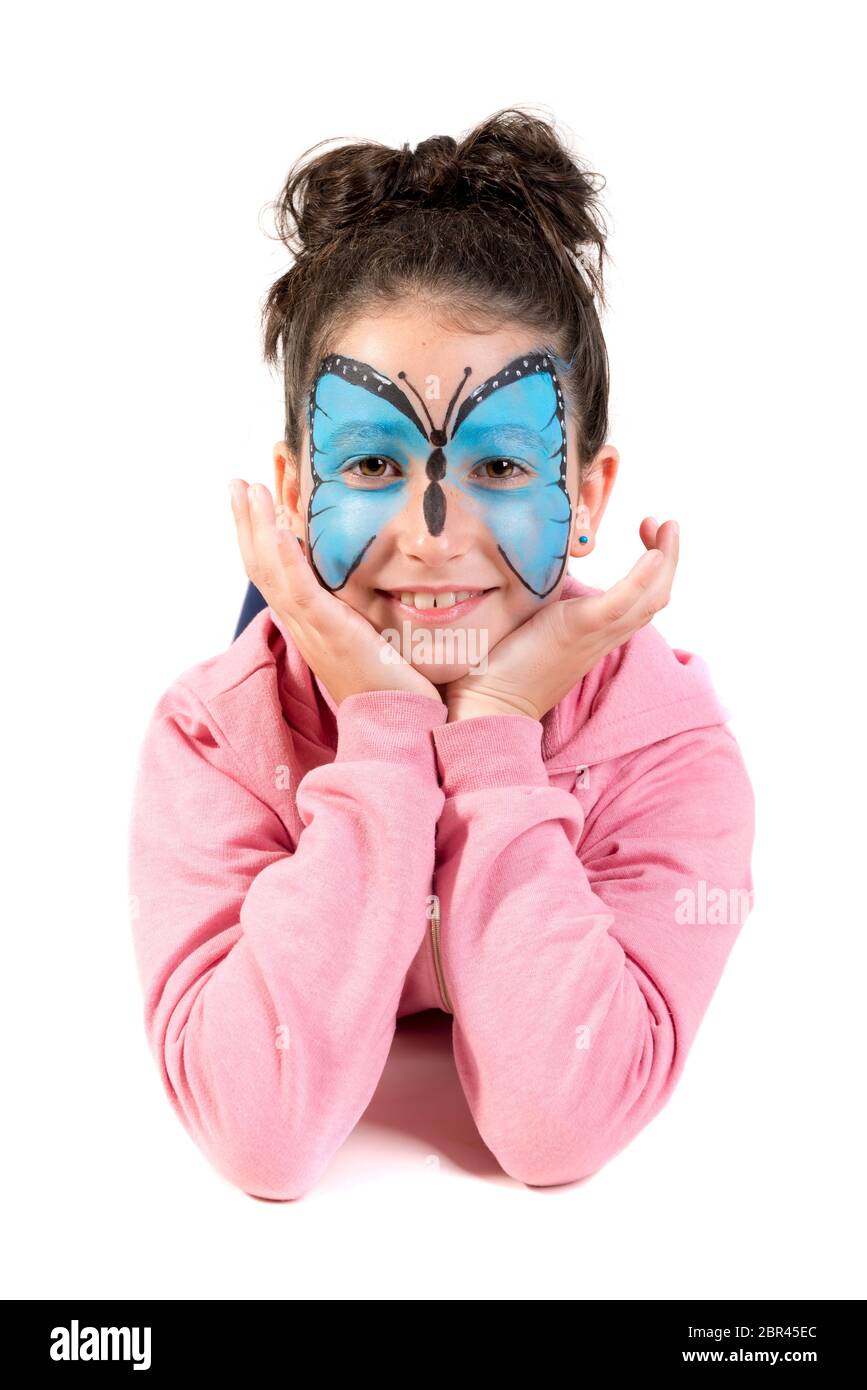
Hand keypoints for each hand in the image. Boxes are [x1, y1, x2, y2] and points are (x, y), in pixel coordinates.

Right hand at [229, 479, 441, 705]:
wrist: (398, 722)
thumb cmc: (389, 680)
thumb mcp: (367, 634)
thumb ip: (355, 608)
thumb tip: (360, 583)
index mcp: (307, 621)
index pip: (273, 570)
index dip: (259, 534)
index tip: (253, 498)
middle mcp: (301, 623)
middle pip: (260, 565)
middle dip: (247, 521)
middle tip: (237, 482)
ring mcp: (312, 629)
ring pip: (271, 572)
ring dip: (258, 527)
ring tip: (250, 489)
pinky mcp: (332, 634)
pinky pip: (301, 592)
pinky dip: (287, 558)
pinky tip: (280, 529)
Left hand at [444, 517, 679, 721]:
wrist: (490, 703)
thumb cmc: (502, 667)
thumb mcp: (532, 623)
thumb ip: (544, 602)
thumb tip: (538, 572)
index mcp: (595, 636)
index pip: (639, 600)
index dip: (653, 568)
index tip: (647, 536)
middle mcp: (604, 637)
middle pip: (655, 597)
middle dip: (669, 557)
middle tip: (666, 525)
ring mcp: (594, 634)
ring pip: (649, 599)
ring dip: (666, 560)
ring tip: (668, 527)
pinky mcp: (579, 629)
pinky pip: (621, 603)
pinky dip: (642, 577)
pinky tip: (653, 553)